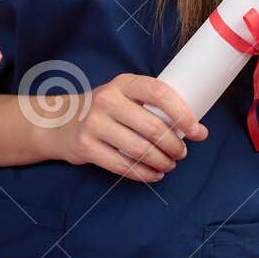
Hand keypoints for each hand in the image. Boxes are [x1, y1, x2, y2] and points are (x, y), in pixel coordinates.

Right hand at [34, 72, 206, 182]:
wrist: (61, 122)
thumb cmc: (106, 110)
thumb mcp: (125, 96)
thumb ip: (153, 106)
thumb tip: (196, 129)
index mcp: (123, 83)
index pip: (159, 93)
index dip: (182, 113)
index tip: (197, 131)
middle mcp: (107, 100)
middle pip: (152, 127)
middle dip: (174, 145)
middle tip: (181, 153)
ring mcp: (94, 123)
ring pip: (139, 150)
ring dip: (162, 161)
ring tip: (169, 164)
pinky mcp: (86, 147)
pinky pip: (123, 166)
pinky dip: (144, 174)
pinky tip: (154, 174)